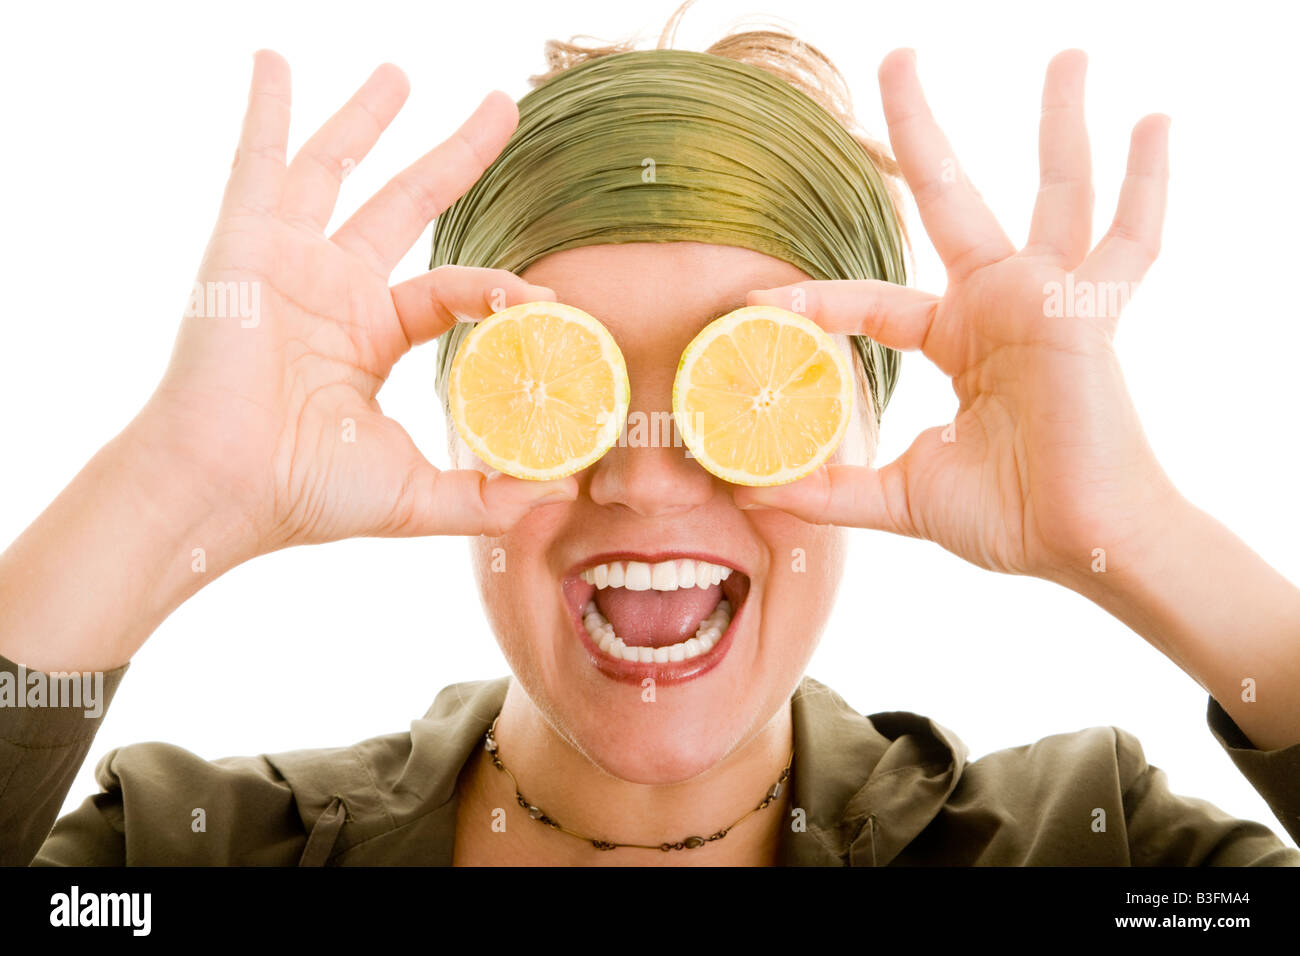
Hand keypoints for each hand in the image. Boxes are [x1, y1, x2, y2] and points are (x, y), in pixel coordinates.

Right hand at [135, 51, 576, 559]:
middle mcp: (332, 290)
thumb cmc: (302, 493)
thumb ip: (482, 497)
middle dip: (454, 156)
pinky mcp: (246, 244)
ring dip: (366, 116)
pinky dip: (265, 110)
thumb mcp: (414, 497)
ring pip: (337, 168)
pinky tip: (273, 62)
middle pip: (407, 203)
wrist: (222, 491)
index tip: (551, 296)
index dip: (500, 286)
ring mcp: (288, 261)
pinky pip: (256, 162)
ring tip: (400, 71)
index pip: (450, 289)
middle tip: (500, 109)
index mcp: (368, 336)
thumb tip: (554, 500)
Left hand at [738, 49, 1177, 583]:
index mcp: (955, 338)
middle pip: (949, 198)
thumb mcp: (902, 498)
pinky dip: (1148, 184)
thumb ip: (833, 491)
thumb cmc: (1009, 517)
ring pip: (1054, 192)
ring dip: (1059, 123)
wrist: (1078, 544)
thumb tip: (755, 495)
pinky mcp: (1083, 311)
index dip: (817, 300)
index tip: (758, 303)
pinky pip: (1129, 241)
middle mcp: (995, 304)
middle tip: (897, 57)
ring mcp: (1045, 300)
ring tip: (1068, 54)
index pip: (872, 300)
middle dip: (919, 132)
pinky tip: (1158, 122)